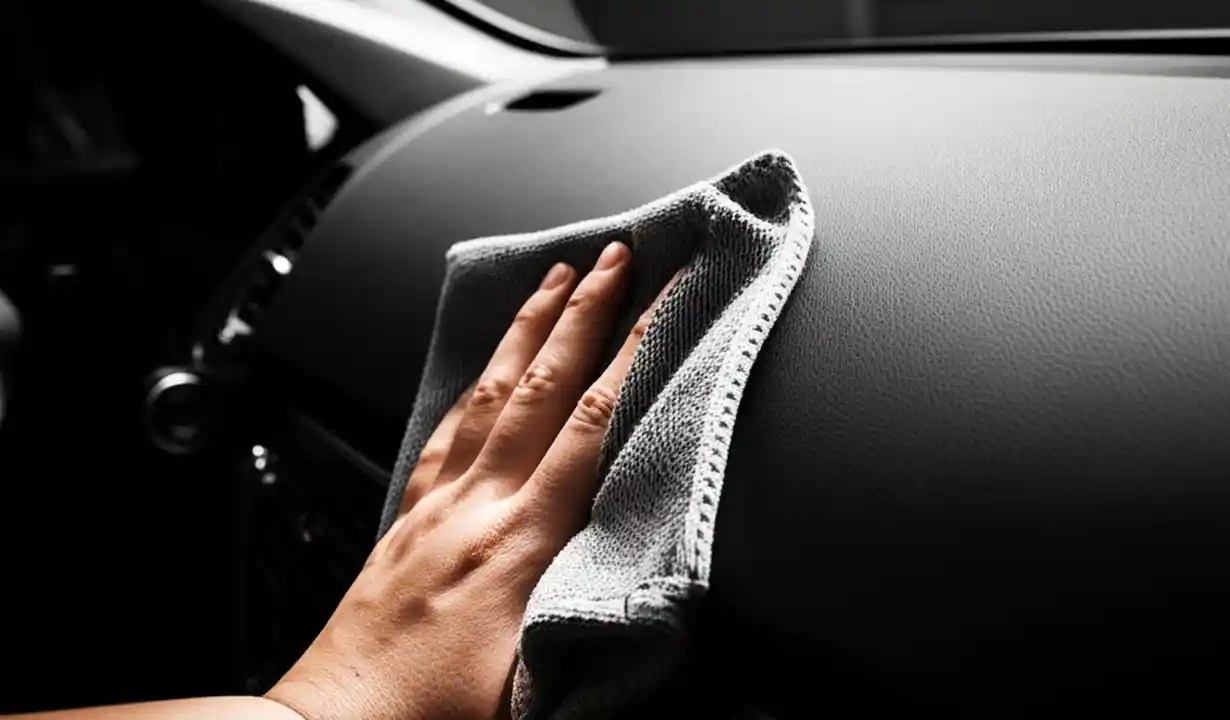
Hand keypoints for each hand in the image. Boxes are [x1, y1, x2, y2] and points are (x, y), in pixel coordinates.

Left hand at [267, 242, 665, 719]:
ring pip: (489, 392)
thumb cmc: (437, 715)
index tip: (665, 298)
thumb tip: (644, 576)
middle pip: (540, 385)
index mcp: (520, 544)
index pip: (591, 422)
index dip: (634, 351)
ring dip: (528, 328)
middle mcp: (477, 507)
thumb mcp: (540, 677)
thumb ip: (593, 613)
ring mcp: (436, 504)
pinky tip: (484, 365)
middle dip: (584, 312)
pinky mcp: (407, 516)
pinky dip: (472, 385)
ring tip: (555, 278)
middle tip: (615, 255)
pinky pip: (444, 429)